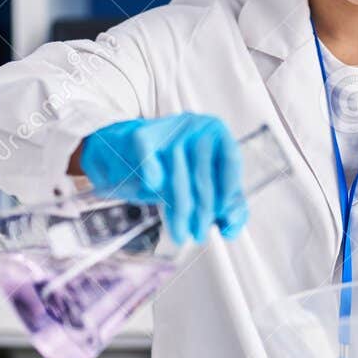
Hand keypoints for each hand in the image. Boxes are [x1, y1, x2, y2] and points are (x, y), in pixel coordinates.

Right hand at [79, 114, 246, 244]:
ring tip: (181, 233)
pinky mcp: (141, 135)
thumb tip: (230, 225)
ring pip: (177, 175)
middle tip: (200, 233)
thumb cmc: (171, 167)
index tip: (223, 215)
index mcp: (216, 131)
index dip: (228, 191)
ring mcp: (168, 128)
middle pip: (203, 173)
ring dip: (180, 210)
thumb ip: (225, 203)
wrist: (126, 150)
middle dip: (202, 210)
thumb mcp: (204, 183)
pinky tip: (155, 189)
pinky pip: (148, 158)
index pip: (231, 159)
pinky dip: (151, 174)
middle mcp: (194, 124)